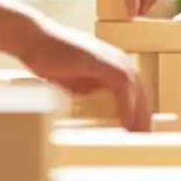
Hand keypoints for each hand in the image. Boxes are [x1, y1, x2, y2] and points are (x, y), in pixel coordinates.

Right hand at [18, 21, 150, 131]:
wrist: (34, 41)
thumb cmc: (52, 60)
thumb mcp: (77, 83)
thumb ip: (92, 93)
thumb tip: (102, 112)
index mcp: (112, 64)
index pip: (134, 90)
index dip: (140, 112)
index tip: (139, 133)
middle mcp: (117, 59)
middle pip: (140, 90)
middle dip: (144, 116)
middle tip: (145, 139)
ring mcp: (110, 58)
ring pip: (135, 87)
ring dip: (140, 113)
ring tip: (139, 134)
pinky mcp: (100, 60)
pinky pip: (121, 84)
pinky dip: (126, 104)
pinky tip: (126, 122)